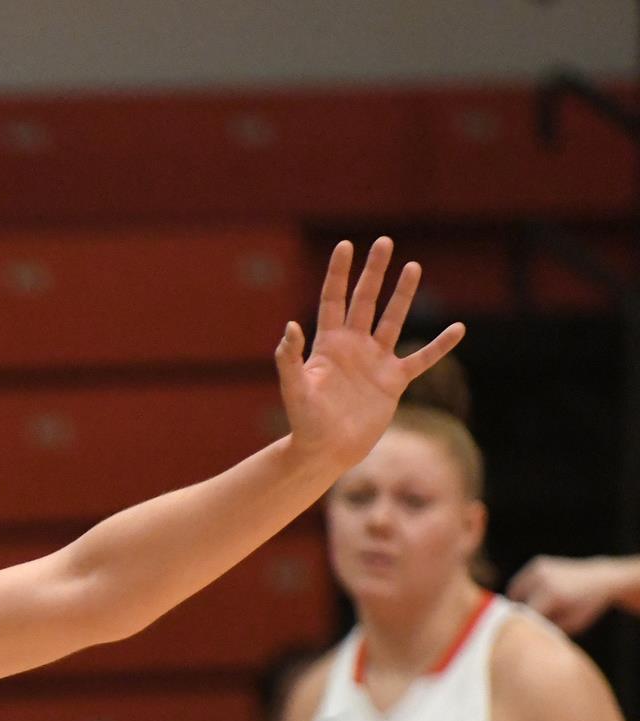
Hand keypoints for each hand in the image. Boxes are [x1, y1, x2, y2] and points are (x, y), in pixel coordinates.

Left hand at [277, 237, 465, 471]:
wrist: (327, 451)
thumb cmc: (305, 423)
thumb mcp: (294, 390)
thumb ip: (290, 360)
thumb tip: (290, 327)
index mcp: (328, 345)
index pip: (334, 300)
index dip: (339, 273)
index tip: (346, 245)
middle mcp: (353, 347)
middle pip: (365, 300)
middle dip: (374, 272)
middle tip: (384, 242)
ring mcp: (375, 362)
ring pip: (393, 320)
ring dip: (403, 295)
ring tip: (413, 266)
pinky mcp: (394, 382)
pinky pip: (422, 359)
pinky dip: (440, 346)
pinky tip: (458, 328)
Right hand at [508, 555, 622, 633]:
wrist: (602, 579)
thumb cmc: (586, 606)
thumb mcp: (572, 625)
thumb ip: (547, 629)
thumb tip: (523, 632)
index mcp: (553, 595)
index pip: (525, 616)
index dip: (525, 625)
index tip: (527, 632)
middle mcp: (542, 578)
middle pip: (516, 603)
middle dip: (522, 612)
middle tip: (534, 618)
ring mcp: (539, 568)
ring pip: (514, 591)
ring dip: (520, 600)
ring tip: (537, 606)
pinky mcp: (537, 563)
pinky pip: (520, 582)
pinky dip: (525, 590)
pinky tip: (540, 594)